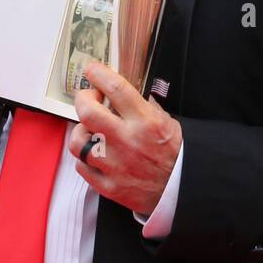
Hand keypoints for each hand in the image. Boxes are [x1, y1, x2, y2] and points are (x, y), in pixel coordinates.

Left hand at [67, 62, 181, 216]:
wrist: (183, 191)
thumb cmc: (178, 156)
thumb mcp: (168, 123)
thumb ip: (144, 108)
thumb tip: (121, 94)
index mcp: (146, 123)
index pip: (115, 89)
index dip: (99, 74)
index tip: (92, 70)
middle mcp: (128, 142)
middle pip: (87, 112)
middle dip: (83, 99)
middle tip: (88, 98)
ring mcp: (116, 166)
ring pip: (78, 142)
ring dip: (81, 132)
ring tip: (90, 131)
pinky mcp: (110, 187)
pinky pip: (82, 168)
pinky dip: (86, 159)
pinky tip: (95, 154)